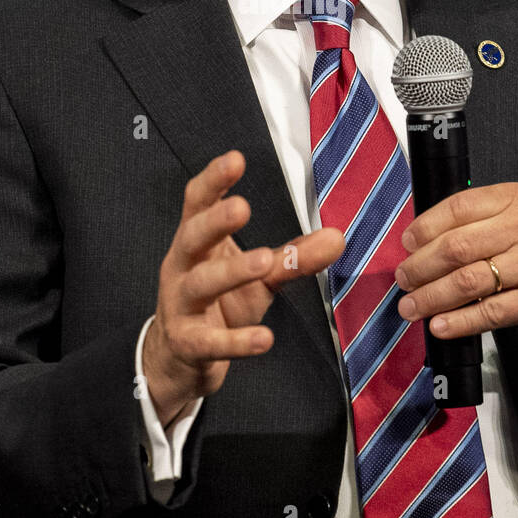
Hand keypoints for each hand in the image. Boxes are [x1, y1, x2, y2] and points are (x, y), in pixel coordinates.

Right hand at [143, 149, 345, 426]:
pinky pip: (209, 342)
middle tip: (242, 207)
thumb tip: (337, 237)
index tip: (235, 159)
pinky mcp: (187, 343)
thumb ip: (294, 255)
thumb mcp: (260, 276)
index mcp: (198, 241)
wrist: (182, 358)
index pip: (198, 203)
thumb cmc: (220, 303)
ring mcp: (180, 304)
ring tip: (264, 262)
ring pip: (201, 284)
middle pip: (192, 236)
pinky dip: (235, 341)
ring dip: (232, 271)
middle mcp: (183, 266)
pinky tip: (264, 339)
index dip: (213, 181)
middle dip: (215, 221)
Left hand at [392, 182, 517, 346]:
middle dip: (420, 267)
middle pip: (456, 247)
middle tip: (403, 281)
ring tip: (411, 307)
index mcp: (515, 198)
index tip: (406, 244)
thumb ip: (486, 219)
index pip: (457, 207)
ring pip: (468, 281)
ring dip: (432, 298)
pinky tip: (441, 326)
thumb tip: (428, 238)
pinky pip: (492, 312)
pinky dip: (461, 321)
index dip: (424, 227)